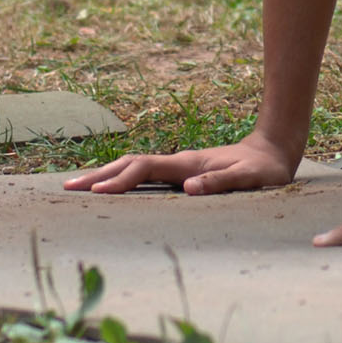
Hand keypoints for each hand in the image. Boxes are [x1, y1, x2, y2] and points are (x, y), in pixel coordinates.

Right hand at [64, 135, 297, 197]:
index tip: (98, 192)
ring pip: (133, 167)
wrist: (273, 150)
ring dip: (105, 175)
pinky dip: (121, 179)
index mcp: (189, 164)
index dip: (121, 180)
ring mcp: (178, 166)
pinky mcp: (181, 172)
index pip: (145, 169)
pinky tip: (111, 188)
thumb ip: (222, 182)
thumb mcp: (251, 179)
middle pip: (130, 164)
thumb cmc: (265, 169)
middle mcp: (179, 162)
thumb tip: (189, 189)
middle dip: (99, 174)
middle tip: (68, 187)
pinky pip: (144, 174)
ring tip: (78, 186)